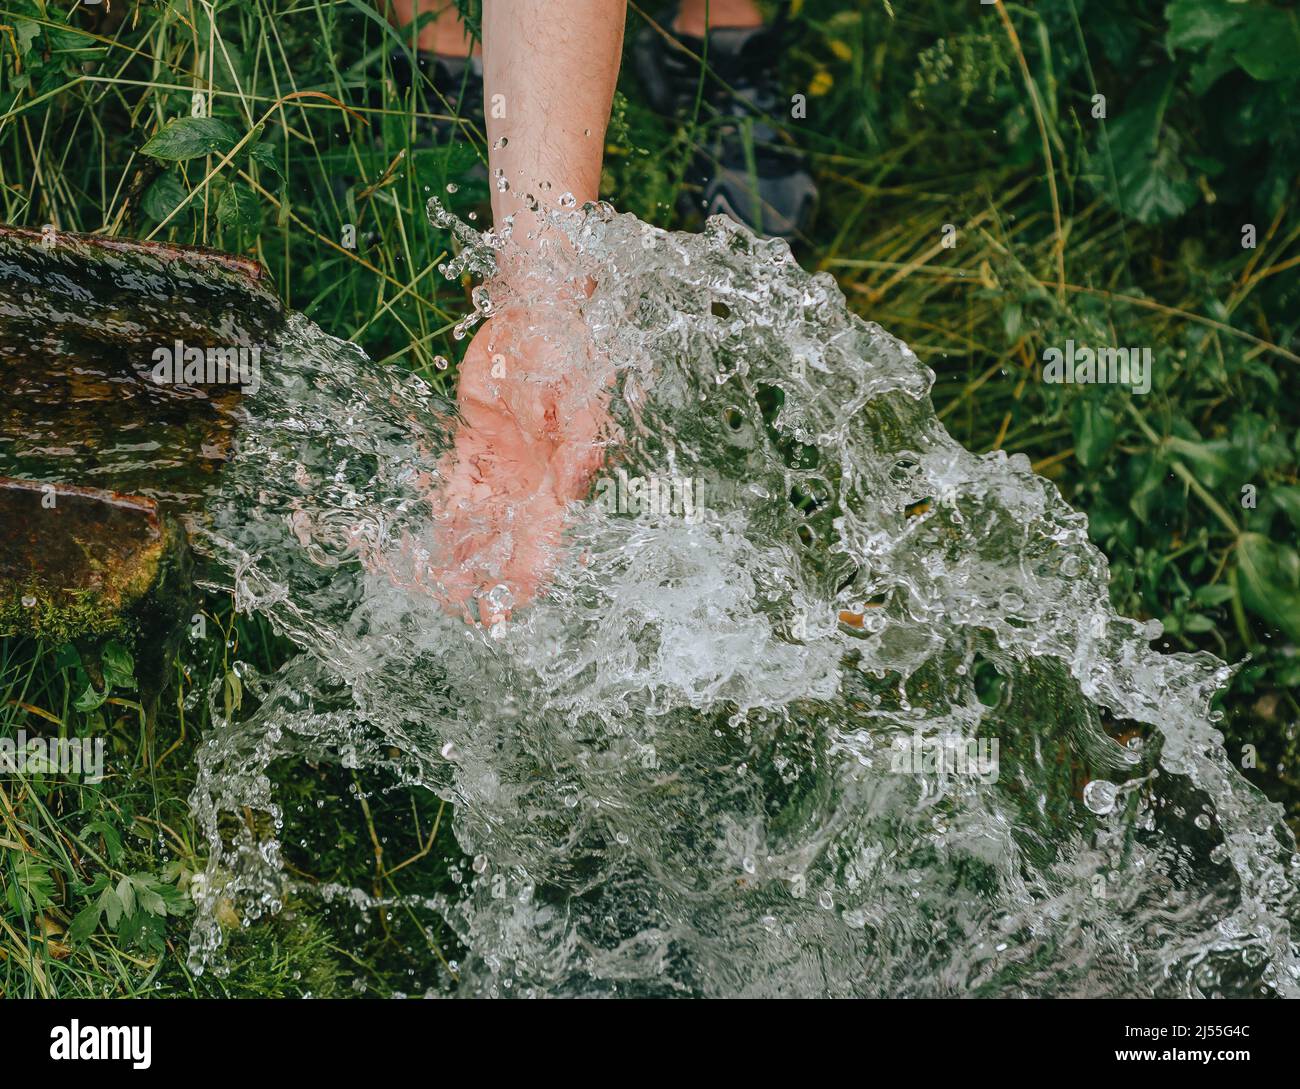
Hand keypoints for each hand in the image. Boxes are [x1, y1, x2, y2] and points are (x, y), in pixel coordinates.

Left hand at [429, 300, 610, 623]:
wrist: (531, 313)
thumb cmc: (562, 351)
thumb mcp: (578, 397)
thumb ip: (579, 446)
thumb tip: (572, 492)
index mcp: (558, 477)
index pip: (544, 542)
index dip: (526, 577)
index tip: (506, 608)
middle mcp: (530, 479)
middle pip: (507, 542)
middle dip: (489, 578)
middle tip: (464, 612)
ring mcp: (501, 464)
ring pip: (479, 523)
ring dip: (463, 556)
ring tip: (441, 590)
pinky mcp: (474, 444)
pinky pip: (458, 489)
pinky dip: (448, 518)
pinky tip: (434, 546)